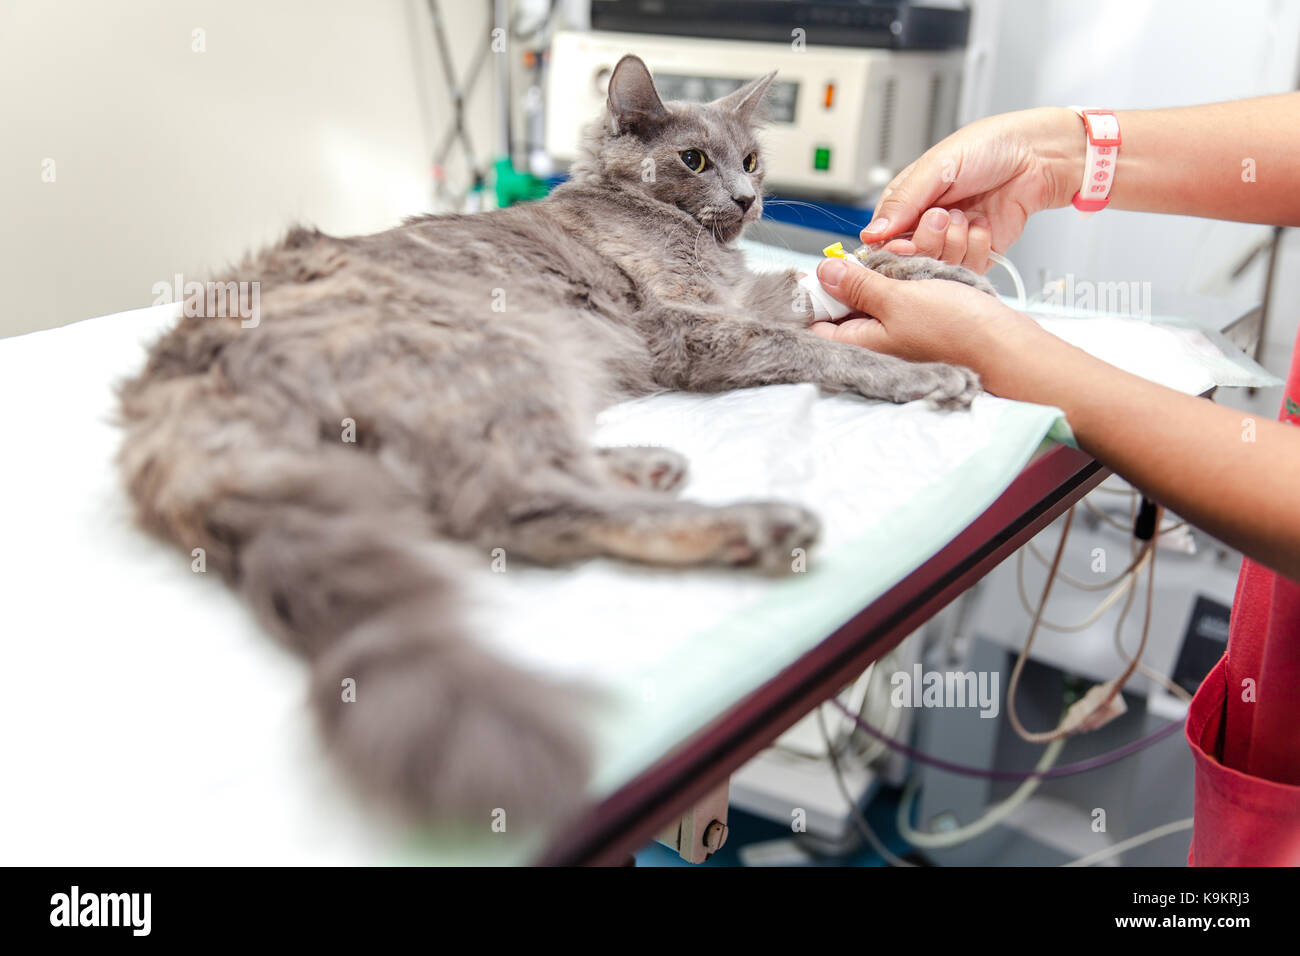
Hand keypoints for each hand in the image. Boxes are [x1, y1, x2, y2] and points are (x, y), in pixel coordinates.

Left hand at [811, 257, 1041, 376]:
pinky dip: (911, 280)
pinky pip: (906, 298)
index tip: (825, 267)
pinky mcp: (921, 326)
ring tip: (910, 264)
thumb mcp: (899, 298)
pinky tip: (926, 271)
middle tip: (879, 260)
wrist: (1008, 345)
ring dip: (889, 274)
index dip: (817, 294)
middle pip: (848, 306)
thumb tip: (824, 272)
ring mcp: (899, 336)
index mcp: (860, 343)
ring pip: (878, 297)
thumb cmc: (958, 331)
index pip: (818, 322)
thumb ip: (858, 285)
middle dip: (859, 277)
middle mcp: (876, 343)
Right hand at [861, 107, 1084, 272]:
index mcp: (908, 202)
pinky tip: (983, 226)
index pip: (882, 238)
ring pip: (936, 267)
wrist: (1039, 155)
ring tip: (968, 216)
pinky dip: (975, 250)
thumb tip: (871, 233)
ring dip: (954, 244)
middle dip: (926, 242)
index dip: (891, 246)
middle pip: (907, 258)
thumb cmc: (990, 146)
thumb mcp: (938, 166)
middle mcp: (926, 225)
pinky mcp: (976, 255)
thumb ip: (903, 201)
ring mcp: (951, 241)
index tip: (904, 242)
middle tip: (944, 217)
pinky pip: (965, 271)